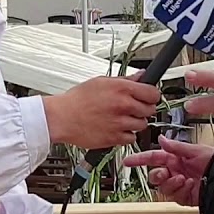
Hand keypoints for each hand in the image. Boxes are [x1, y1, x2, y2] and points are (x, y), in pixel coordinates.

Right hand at [43, 76, 161, 148]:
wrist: (61, 118)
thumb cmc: (77, 100)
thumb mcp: (101, 81)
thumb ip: (125, 79)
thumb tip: (141, 75)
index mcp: (121, 89)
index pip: (153, 93)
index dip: (152, 95)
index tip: (148, 97)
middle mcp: (123, 105)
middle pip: (150, 110)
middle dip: (143, 109)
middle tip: (133, 108)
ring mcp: (120, 123)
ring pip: (142, 125)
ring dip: (135, 122)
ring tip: (121, 118)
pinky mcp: (115, 138)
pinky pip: (132, 138)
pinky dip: (126, 135)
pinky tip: (116, 128)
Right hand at [122, 135, 213, 205]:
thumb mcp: (195, 150)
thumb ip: (176, 147)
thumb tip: (161, 138)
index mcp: (175, 159)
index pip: (153, 158)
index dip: (139, 159)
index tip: (128, 161)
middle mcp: (175, 171)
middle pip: (155, 176)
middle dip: (158, 175)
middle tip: (165, 173)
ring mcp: (180, 185)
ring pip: (163, 188)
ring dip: (171, 183)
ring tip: (182, 179)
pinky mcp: (186, 197)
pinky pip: (175, 197)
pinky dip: (181, 190)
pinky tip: (190, 185)